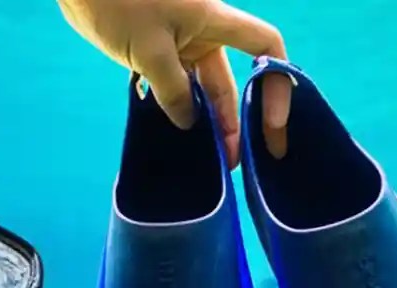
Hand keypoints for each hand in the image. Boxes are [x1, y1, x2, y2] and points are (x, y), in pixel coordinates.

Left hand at [58, 0, 291, 164]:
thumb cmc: (118, 2)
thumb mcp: (148, 52)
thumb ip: (173, 91)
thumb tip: (189, 123)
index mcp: (214, 22)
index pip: (265, 46)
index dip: (277, 81)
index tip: (273, 121)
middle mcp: (203, 33)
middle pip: (230, 81)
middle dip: (233, 122)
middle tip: (232, 163)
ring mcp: (178, 42)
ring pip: (201, 87)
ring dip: (204, 121)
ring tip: (207, 158)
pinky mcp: (155, 50)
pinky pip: (176, 84)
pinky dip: (179, 107)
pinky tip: (178, 135)